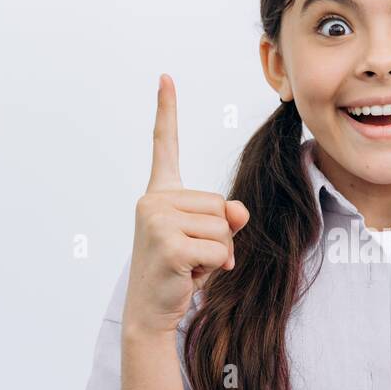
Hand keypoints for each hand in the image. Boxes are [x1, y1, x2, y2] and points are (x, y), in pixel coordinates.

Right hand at [122, 74, 249, 333]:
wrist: (152, 310)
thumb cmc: (180, 271)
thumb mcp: (207, 239)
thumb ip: (226, 218)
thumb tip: (238, 211)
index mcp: (160, 194)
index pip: (166, 146)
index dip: (167, 111)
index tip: (166, 78)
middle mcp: (153, 200)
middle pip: (220, 204)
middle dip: (219, 236)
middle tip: (192, 255)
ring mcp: (157, 220)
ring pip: (224, 227)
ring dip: (218, 254)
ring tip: (190, 265)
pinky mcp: (168, 243)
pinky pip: (219, 249)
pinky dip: (215, 267)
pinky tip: (190, 275)